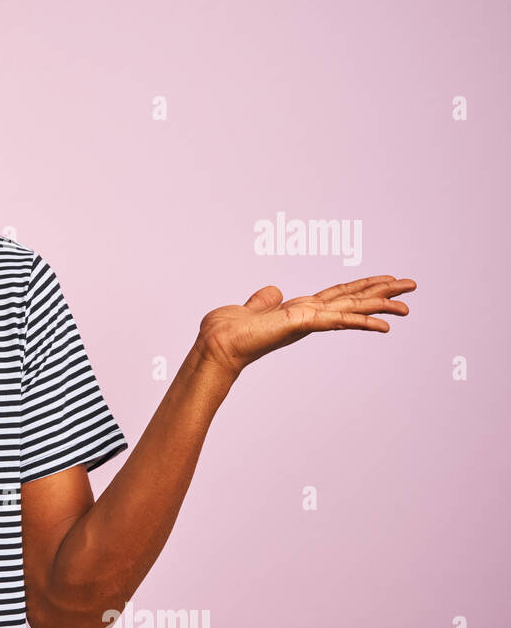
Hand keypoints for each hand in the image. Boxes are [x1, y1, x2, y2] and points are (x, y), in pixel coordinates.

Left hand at [196, 275, 416, 380]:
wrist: (216, 346)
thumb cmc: (228, 332)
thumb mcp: (250, 308)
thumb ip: (264, 301)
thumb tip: (273, 292)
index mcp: (300, 310)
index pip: (337, 295)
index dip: (361, 288)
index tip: (385, 281)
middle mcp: (309, 316)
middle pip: (352, 299)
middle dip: (382, 293)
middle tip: (412, 286)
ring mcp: (308, 321)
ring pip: (353, 308)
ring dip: (381, 304)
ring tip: (408, 302)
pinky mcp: (303, 323)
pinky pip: (339, 320)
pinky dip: (362, 321)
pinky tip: (384, 324)